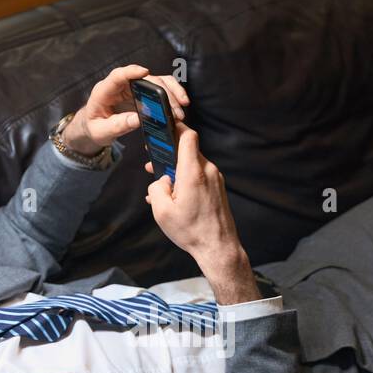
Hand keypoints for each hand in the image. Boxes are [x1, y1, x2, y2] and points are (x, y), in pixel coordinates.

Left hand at [63, 64, 188, 154]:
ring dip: (172, 92)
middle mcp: (121, 85)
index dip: (131, 71)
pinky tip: (178, 109)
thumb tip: (139, 119)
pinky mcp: (142, 94)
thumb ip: (118, 125)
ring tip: (182, 107)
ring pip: (157, 81)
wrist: (94, 127)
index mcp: (105, 90)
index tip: (145, 71)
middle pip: (146, 78)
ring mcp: (133, 88)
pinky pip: (159, 91)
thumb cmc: (94, 127)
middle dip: (163, 90)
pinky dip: (171, 97)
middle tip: (177, 107)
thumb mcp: (101, 131)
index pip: (118, 75)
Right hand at [144, 121, 249, 280]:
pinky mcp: (218, 188)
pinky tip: (175, 195)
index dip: (175, 127)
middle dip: (169, 154)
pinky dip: (186, 180)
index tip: (163, 125)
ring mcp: (215, 179)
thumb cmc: (191, 231)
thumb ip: (156, 189)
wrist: (218, 247)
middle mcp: (207, 171)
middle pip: (188, 150)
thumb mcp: (162, 211)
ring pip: (193, 164)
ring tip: (162, 184)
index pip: (188, 136)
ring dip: (176, 169)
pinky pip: (199, 176)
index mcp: (193, 172)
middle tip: (153, 163)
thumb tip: (160, 181)